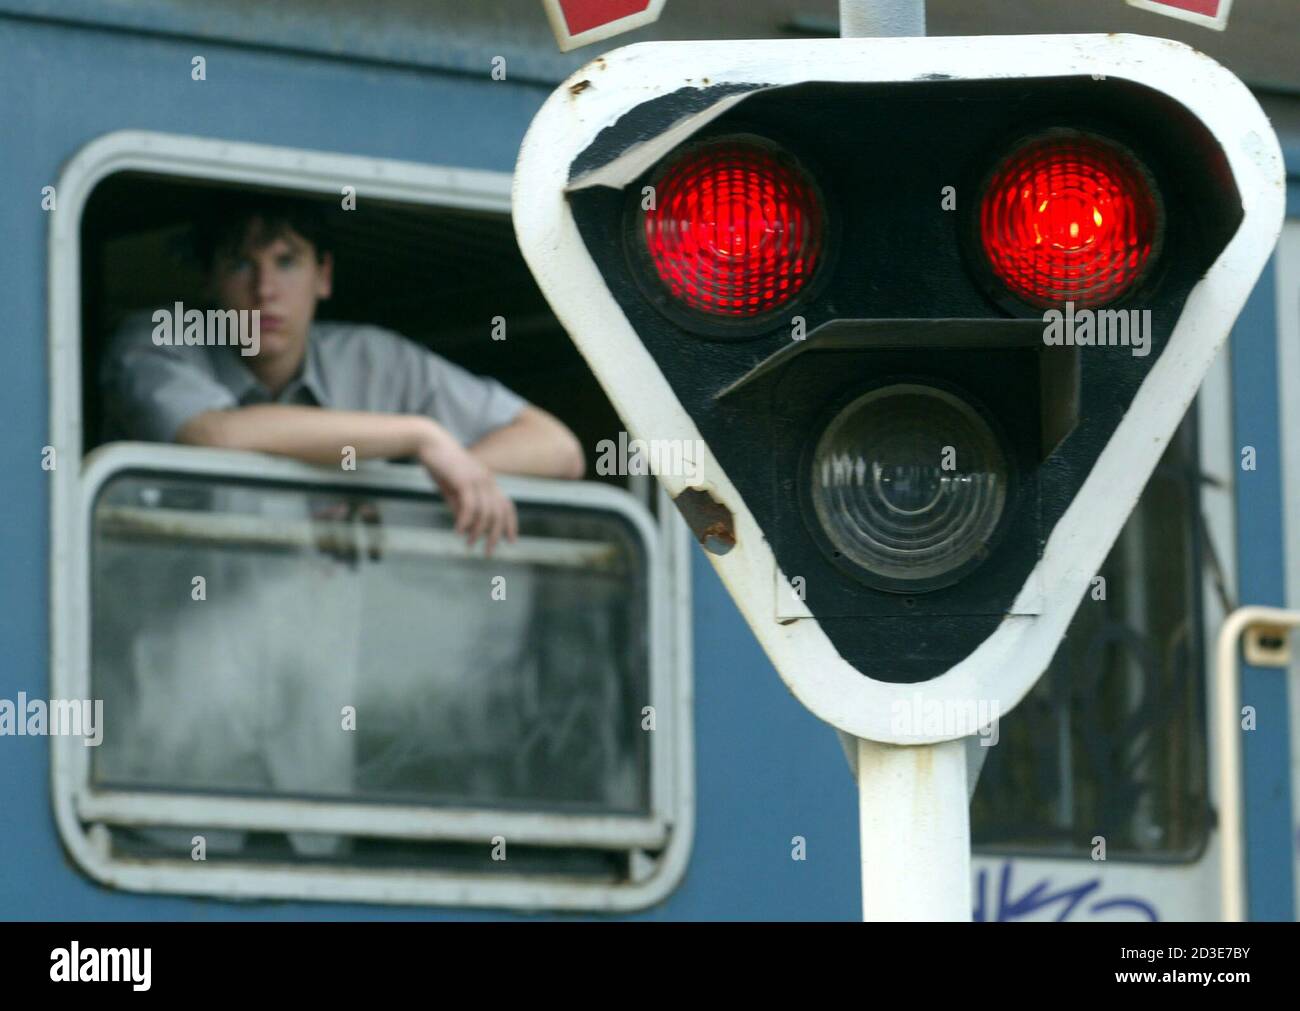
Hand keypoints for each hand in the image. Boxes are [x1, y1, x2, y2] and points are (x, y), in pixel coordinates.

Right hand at [415, 422, 517, 555]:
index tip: (511, 541)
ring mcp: (477, 479)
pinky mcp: (464, 480)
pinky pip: (470, 506)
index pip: (507, 505)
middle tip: (487, 552)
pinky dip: (465, 521)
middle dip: (495, 535)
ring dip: (478, 531)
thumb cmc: (440, 465)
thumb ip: (460, 507)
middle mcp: (487, 480)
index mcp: (488, 481)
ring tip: (469, 544)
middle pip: (499, 513)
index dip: (511, 524)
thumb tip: (465, 528)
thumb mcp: (452, 489)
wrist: (429, 442)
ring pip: (485, 512)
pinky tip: (458, 531)